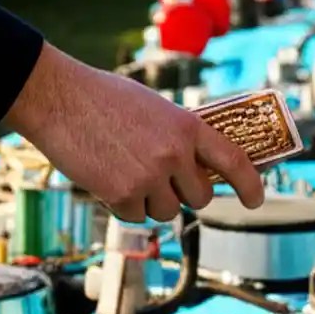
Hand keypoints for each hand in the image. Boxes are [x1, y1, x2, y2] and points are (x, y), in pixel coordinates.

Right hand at [5, 44, 264, 221]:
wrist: (59, 98)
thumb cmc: (103, 97)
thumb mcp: (155, 108)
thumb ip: (178, 135)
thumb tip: (193, 165)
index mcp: (188, 126)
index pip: (234, 162)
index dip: (250, 185)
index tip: (255, 200)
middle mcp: (175, 154)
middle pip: (199, 198)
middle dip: (184, 194)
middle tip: (163, 180)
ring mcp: (149, 177)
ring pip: (166, 211)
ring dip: (151, 201)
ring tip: (125, 171)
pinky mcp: (122, 195)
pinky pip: (135, 216)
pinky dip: (123, 205)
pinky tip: (107, 178)